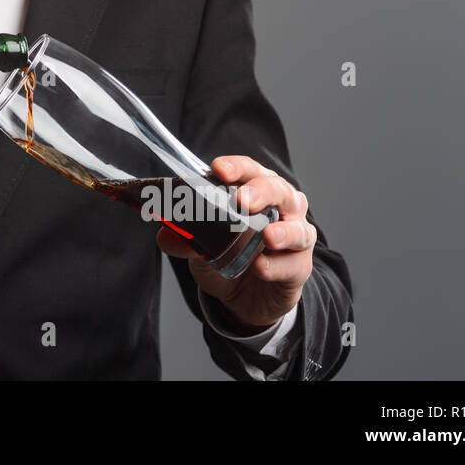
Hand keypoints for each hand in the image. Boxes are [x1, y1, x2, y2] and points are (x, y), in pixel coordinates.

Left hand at [155, 154, 314, 332]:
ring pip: (299, 228)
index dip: (236, 167)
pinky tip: (261, 268)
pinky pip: (295, 265)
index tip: (218, 169)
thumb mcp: (202, 247)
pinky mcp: (299, 267)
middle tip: (242, 200)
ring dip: (283, 232)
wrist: (245, 298)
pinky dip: (278, 266)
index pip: (249, 170)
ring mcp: (295, 238)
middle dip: (261, 192)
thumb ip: (186, 239)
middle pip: (279, 190)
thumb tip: (165, 235)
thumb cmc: (230, 256)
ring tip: (267, 236)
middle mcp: (282, 208)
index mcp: (256, 191)